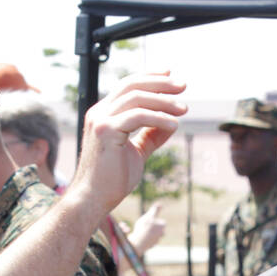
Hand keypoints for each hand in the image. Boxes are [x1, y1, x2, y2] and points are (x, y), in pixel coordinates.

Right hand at [69, 73, 185, 217]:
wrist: (93, 199)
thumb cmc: (112, 180)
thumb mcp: (137, 152)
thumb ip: (151, 136)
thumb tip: (172, 122)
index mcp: (104, 114)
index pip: (128, 86)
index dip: (150, 77)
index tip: (171, 75)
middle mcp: (99, 112)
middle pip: (132, 85)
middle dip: (160, 83)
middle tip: (183, 86)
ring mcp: (100, 120)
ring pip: (136, 98)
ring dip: (163, 101)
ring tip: (183, 109)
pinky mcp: (106, 131)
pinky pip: (138, 116)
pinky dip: (158, 118)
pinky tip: (174, 125)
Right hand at [129, 204, 165, 255]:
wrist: (139, 242)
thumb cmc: (144, 227)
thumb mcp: (149, 216)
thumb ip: (155, 210)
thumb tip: (160, 204)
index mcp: (162, 226)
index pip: (161, 221)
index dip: (154, 220)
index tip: (148, 220)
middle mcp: (162, 234)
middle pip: (157, 228)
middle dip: (152, 227)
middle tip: (144, 226)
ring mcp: (157, 240)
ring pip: (152, 234)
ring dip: (148, 233)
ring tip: (141, 231)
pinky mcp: (151, 246)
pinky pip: (148, 240)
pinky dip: (145, 238)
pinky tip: (140, 237)